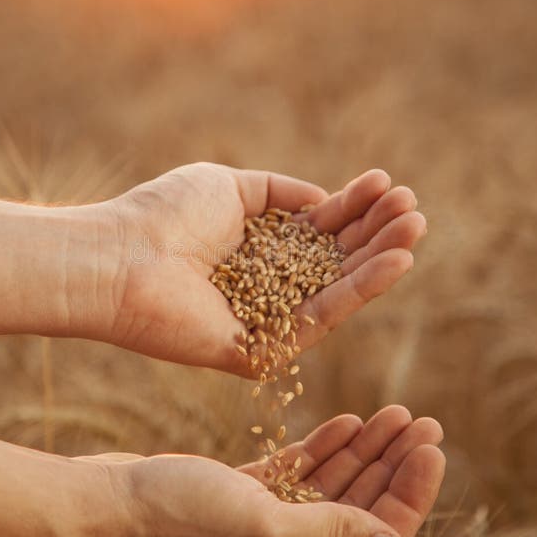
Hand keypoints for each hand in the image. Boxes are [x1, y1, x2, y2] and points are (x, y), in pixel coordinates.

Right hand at [80, 405, 443, 536]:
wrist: (101, 511)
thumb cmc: (176, 525)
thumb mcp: (264, 530)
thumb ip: (331, 534)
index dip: (408, 496)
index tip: (431, 448)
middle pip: (357, 513)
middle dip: (392, 468)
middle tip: (423, 423)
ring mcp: (257, 530)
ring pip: (327, 489)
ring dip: (361, 453)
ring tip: (394, 416)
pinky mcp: (234, 500)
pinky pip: (292, 476)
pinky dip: (320, 450)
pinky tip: (346, 423)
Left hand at [99, 162, 425, 372]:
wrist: (121, 258)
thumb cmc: (164, 215)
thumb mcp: (231, 185)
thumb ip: (280, 191)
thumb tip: (324, 199)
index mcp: (257, 249)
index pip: (317, 229)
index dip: (353, 207)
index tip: (387, 184)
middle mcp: (267, 286)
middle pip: (335, 260)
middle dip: (375, 232)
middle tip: (413, 209)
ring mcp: (268, 321)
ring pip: (337, 289)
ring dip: (380, 259)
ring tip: (415, 228)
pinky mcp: (266, 351)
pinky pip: (321, 319)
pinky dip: (360, 290)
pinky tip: (394, 261)